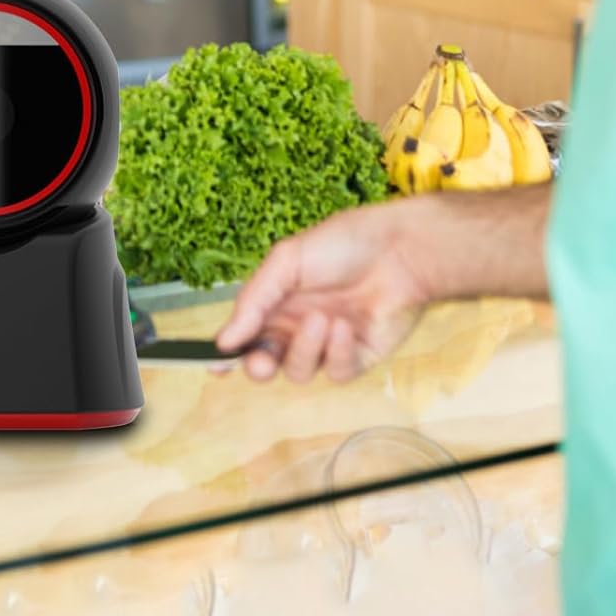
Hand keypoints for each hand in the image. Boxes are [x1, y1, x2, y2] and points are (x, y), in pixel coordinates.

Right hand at [215, 197, 436, 383]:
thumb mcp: (287, 261)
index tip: (215, 365)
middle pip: (267, 363)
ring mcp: (327, 344)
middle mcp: (297, 327)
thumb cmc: (344, 244)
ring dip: (305, 349)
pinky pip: (336, 371)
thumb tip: (225, 340)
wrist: (401, 250)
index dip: (229, 354)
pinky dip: (337, 352)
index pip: (246, 335)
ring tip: (322, 319)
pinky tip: (345, 327)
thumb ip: (253, 301)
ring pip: (299, 371)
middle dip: (260, 366)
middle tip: (262, 361)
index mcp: (276, 303)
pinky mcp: (358, 357)